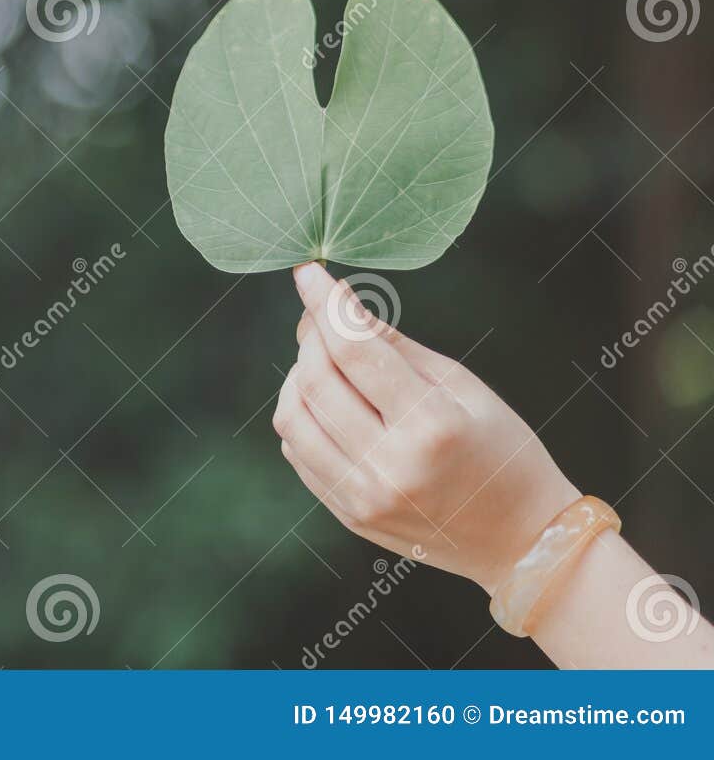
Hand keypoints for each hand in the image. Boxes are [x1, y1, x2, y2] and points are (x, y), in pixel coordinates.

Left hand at [273, 262, 579, 592]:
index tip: (308, 273)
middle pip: (316, 381)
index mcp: (431, 427)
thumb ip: (396, 346)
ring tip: (323, 358)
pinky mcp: (346, 514)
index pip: (356, 352)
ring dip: (297, 376)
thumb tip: (341, 304)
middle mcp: (389, 467)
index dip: (326, 305)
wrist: (520, 540)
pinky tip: (326, 401)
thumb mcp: (464, 387)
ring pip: (292, 417)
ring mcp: (363, 497)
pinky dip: (300, 414)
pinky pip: (297, 451)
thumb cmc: (503, 452)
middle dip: (311, 336)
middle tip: (321, 314)